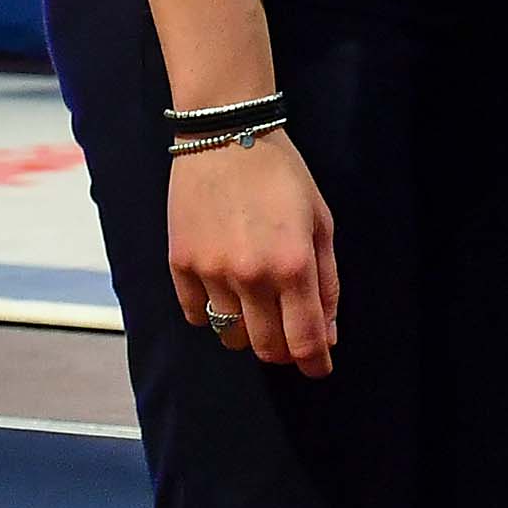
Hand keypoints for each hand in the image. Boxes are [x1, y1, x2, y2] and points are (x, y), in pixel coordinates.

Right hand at [167, 131, 338, 377]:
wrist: (226, 139)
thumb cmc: (284, 178)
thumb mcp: (321, 222)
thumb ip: (326, 281)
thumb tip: (328, 331)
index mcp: (293, 265)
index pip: (303, 337)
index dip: (314, 361)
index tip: (320, 369)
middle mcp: (250, 276)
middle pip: (266, 346)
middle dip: (283, 351)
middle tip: (292, 340)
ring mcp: (210, 273)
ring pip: (230, 335)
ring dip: (249, 332)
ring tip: (259, 306)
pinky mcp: (180, 265)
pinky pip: (196, 315)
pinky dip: (213, 315)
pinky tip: (225, 292)